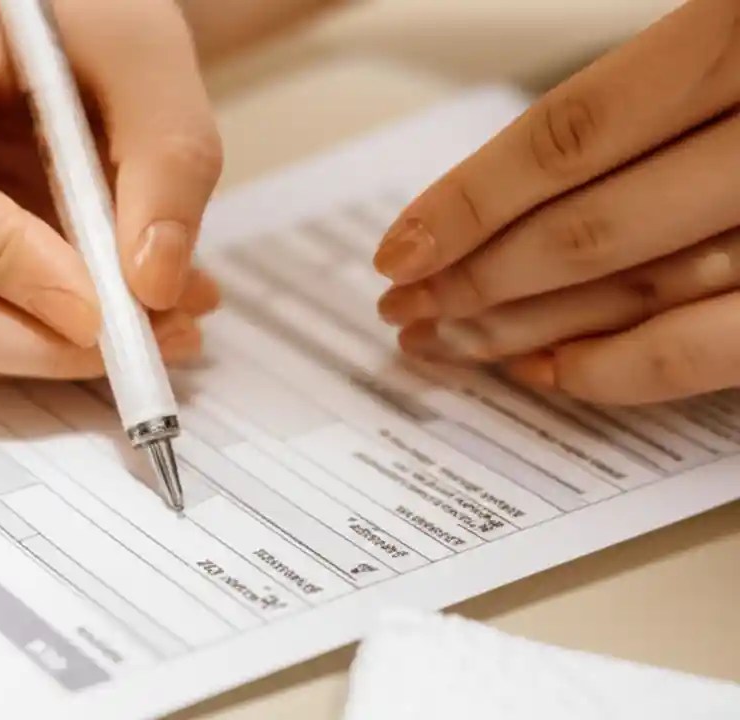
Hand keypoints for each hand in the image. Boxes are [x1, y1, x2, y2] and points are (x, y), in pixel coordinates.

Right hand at [0, 0, 222, 377]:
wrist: (39, 17)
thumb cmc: (72, 11)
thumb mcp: (143, 52)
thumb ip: (168, 157)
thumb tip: (153, 286)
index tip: (102, 309)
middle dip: (35, 337)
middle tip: (154, 337)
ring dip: (51, 348)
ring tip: (165, 318)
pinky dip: (41, 339)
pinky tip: (121, 308)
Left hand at [372, 0, 739, 404]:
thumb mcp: (725, 31)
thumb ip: (645, 93)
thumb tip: (506, 189)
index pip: (572, 135)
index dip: (472, 200)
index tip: (399, 246)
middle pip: (595, 226)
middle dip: (479, 278)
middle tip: (404, 308)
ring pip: (651, 289)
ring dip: (531, 327)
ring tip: (449, 346)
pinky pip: (725, 343)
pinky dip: (630, 368)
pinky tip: (550, 372)